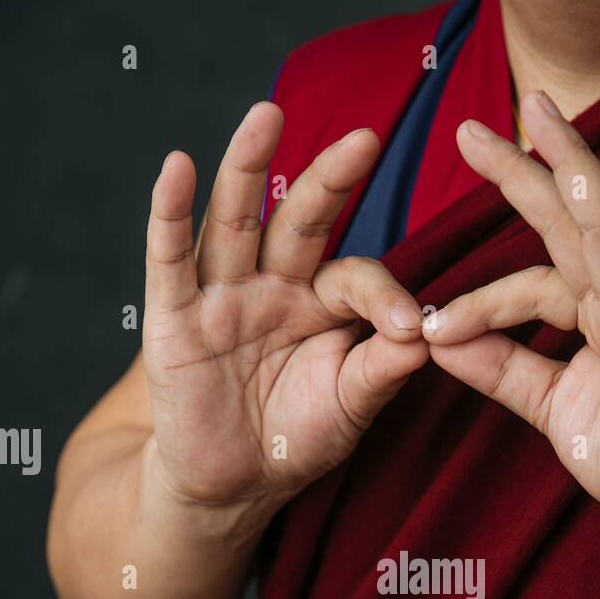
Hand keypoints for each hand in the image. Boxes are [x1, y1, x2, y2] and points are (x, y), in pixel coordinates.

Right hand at [143, 103, 427, 513]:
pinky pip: (170, 259)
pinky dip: (170, 213)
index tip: (410, 329)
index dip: (384, 298)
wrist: (234, 484)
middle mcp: (274, 285)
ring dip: (249, 167)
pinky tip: (178, 167)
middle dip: (329, 180)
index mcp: (322, 303)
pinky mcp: (173, 318)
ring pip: (235, 221)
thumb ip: (383, 371)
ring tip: (268, 115)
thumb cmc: (298, 437)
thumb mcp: (350, 407)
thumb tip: (429, 335)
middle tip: (365, 139)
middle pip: (301, 221)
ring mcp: (222, 295)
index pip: (356, 277)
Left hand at [423, 90, 599, 570]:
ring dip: (570, 162)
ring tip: (534, 109)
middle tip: (472, 126)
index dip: (478, 300)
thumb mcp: (555, 410)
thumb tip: (437, 338)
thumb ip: (503, 372)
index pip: (532, 283)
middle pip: (569, 222)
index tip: (430, 326)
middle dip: (522, 170)